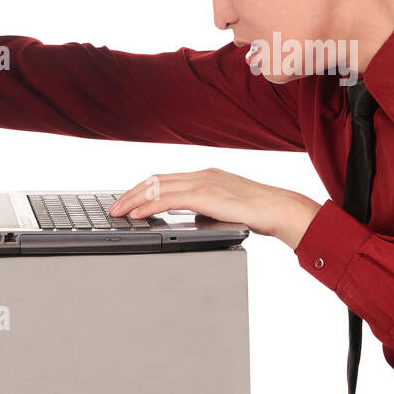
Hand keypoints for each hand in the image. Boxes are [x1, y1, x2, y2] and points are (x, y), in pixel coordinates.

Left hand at [109, 168, 321, 249]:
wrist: (279, 209)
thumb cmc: (260, 212)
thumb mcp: (228, 208)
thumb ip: (210, 209)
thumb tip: (197, 219)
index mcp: (207, 176)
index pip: (167, 179)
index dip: (144, 189)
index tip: (129, 199)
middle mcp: (202, 175)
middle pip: (156, 180)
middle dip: (131, 193)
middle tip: (115, 206)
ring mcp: (203, 182)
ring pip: (157, 188)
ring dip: (133, 200)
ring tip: (118, 211)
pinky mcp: (205, 195)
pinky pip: (168, 200)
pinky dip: (148, 206)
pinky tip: (137, 214)